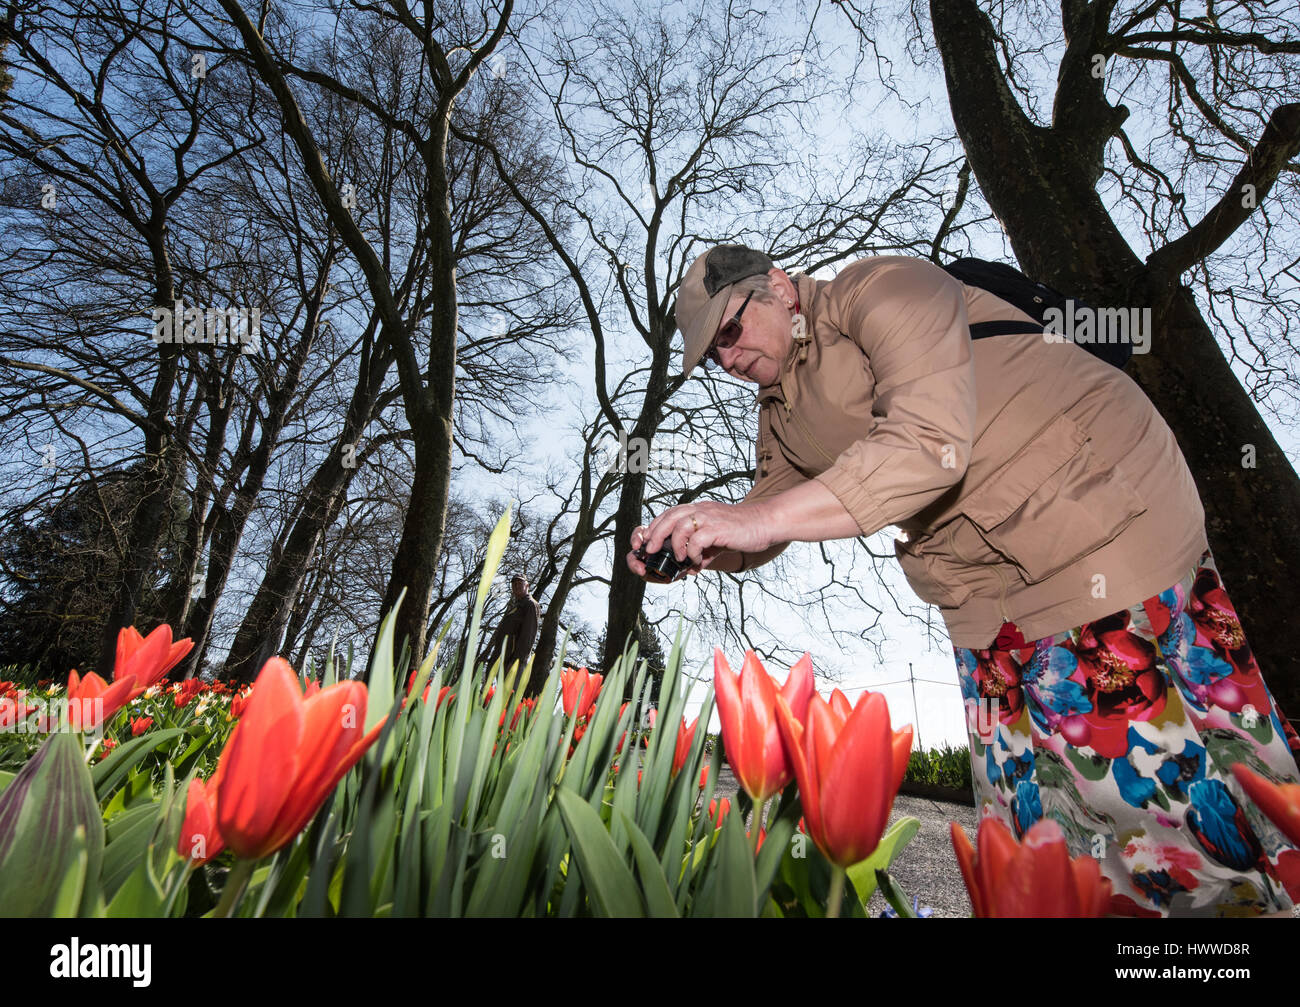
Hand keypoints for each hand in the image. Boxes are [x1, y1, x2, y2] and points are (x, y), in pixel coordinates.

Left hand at [636, 501, 776, 572]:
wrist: (765, 523)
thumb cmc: (743, 530)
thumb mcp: (718, 539)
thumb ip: (704, 550)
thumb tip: (693, 567)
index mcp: (699, 510)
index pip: (670, 513)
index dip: (656, 526)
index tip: (648, 541)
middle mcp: (701, 510)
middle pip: (669, 517)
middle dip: (656, 534)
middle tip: (650, 550)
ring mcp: (710, 517)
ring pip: (679, 526)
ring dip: (674, 544)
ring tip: (678, 558)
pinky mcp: (718, 528)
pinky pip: (697, 539)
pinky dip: (692, 552)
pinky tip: (697, 560)